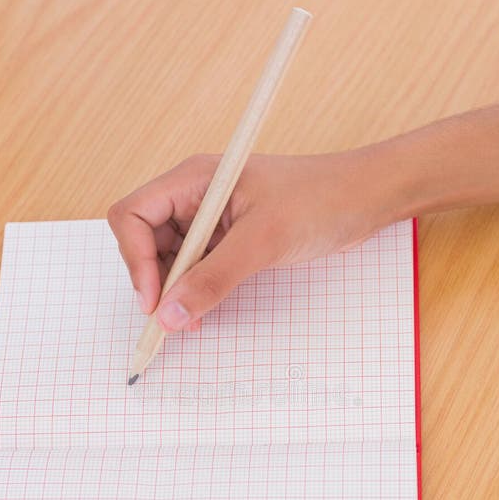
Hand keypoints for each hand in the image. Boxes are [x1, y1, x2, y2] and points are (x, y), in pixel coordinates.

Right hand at [107, 150, 392, 330]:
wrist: (364, 200)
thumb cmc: (320, 201)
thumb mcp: (263, 242)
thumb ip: (213, 279)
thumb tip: (169, 315)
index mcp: (193, 179)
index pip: (133, 215)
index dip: (135, 260)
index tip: (154, 300)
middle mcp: (194, 196)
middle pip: (144, 240)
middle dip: (153, 281)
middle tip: (171, 319)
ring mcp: (210, 218)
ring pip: (168, 259)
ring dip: (173, 291)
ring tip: (191, 320)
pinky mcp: (228, 238)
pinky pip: (194, 267)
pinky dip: (193, 291)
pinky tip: (204, 311)